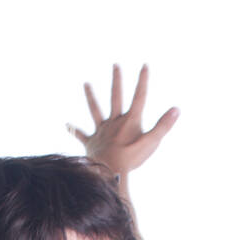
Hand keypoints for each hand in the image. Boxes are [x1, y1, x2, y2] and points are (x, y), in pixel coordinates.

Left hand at [66, 63, 178, 179]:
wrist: (109, 171)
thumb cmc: (131, 159)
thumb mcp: (152, 142)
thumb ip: (163, 125)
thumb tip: (177, 109)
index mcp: (130, 120)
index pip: (139, 96)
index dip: (143, 81)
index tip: (144, 65)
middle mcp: (114, 121)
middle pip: (115, 96)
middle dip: (116, 80)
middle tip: (115, 65)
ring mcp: (102, 131)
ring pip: (95, 110)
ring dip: (90, 96)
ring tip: (85, 84)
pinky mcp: (91, 142)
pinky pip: (81, 135)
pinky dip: (74, 130)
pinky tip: (66, 125)